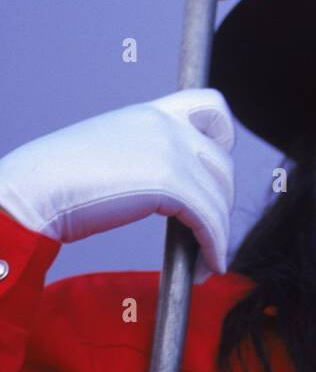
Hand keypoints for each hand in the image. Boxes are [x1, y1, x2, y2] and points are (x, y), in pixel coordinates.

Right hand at [0, 89, 234, 275]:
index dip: (224, 136)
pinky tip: (206, 267)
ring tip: (205, 261)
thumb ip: (141, 155)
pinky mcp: (169, 182)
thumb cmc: (57, 179)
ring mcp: (170, 150)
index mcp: (150, 112)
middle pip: (222, 162)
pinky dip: (214, 246)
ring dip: (219, 233)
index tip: (215, 168)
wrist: (35, 189)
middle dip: (220, 200)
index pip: (211, 104)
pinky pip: (208, 219)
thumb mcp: (108, 149)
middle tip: (206, 231)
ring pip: (219, 196)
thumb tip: (164, 190)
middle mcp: (166, 124)